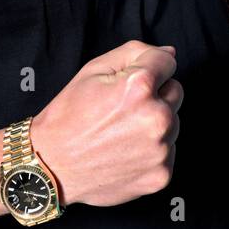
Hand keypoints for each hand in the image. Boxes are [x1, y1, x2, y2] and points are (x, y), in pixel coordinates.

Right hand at [30, 40, 182, 207]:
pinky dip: (152, 150)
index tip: (130, 82)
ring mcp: (161, 150)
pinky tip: (125, 152)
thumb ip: (135, 53)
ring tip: (121, 132)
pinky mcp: (161, 175)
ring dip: (155, 123)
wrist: (52, 164)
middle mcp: (156, 118)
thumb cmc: (70, 115)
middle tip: (122, 109)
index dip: (147, 68)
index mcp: (139, 87)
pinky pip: (169, 151)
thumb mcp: (94, 70)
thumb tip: (170, 53)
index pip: (167, 62)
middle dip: (155, 95)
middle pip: (176, 91)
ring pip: (173, 123)